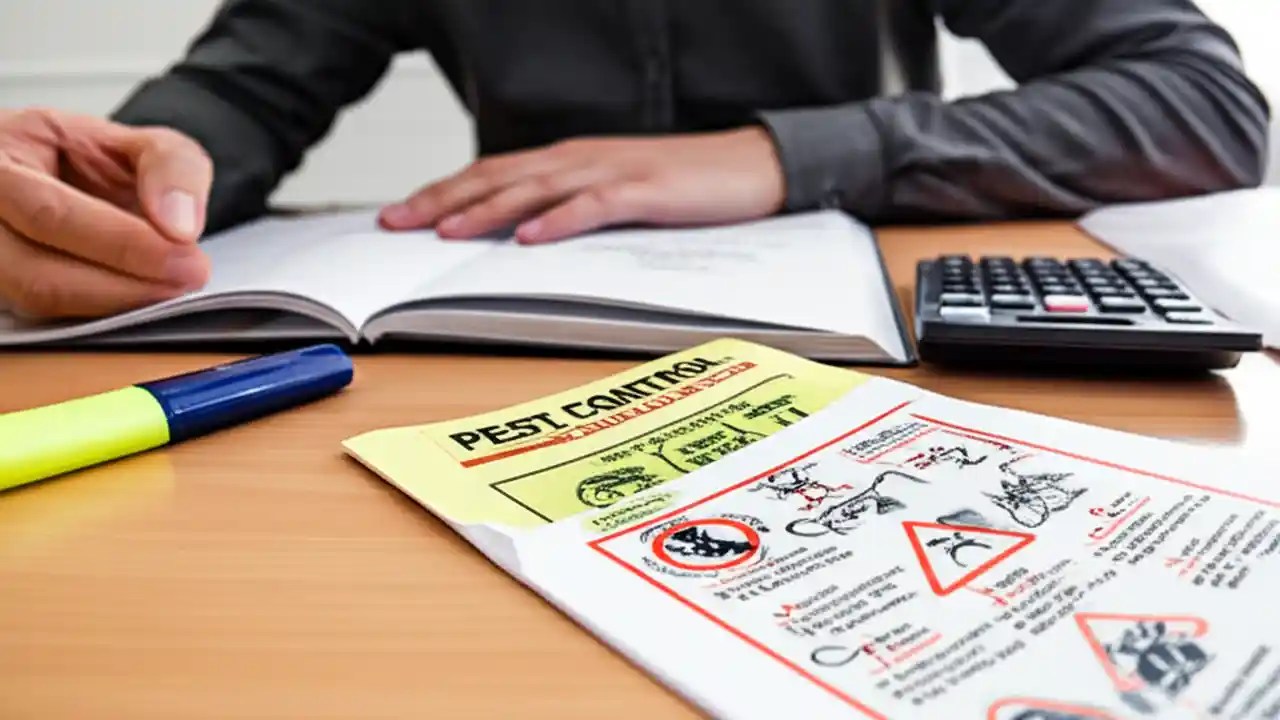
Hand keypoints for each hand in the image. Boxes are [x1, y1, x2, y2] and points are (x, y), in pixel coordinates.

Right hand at [0, 108, 212, 318]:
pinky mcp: (4, 292)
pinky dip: (102, 313)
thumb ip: (170, 167)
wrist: (56, 178)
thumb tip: (180, 225)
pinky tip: (140, 299)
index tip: (184, 253)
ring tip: (172, 288)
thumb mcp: (136, 144)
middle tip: (189, 278)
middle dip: (124, 285)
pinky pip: (46, 319)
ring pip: (38, 302)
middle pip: (36, 273)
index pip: (49, 213)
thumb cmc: (86, 160)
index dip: (121, 242)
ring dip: (116, 304)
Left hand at [377, 126, 785, 243]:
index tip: (399, 214)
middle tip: (396, 224)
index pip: (491, 173)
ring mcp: (612, 172)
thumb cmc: (681, 185)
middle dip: (443, 200)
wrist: (749, 165)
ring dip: (487, 210)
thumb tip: (517, 236)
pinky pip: (593, 207)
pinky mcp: (645, 192)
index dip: (442, 192)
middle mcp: (580, 159)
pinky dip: (558, 221)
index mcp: (569, 160)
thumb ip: (568, 208)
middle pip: (498, 177)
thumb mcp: (613, 194)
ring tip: (446, 232)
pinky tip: (529, 238)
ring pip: (535, 189)